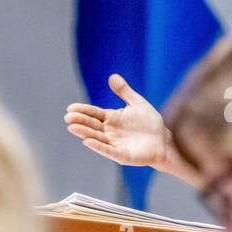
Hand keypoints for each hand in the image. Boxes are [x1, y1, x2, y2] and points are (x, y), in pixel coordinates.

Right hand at [64, 74, 200, 186]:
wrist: (164, 140)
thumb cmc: (150, 123)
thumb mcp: (137, 103)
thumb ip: (125, 92)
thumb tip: (112, 76)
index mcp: (111, 118)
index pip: (94, 113)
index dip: (82, 111)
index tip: (70, 108)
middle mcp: (110, 131)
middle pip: (92, 125)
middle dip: (80, 121)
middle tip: (68, 117)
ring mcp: (115, 143)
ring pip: (96, 137)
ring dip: (84, 132)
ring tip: (72, 127)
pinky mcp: (122, 155)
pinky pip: (108, 150)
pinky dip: (98, 146)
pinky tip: (87, 141)